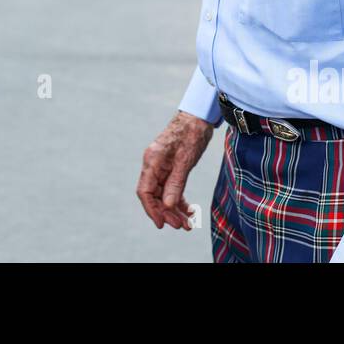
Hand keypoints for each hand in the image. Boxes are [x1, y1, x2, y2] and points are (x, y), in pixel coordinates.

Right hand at [137, 111, 214, 230]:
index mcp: (152, 161)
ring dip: (174, 210)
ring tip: (187, 224)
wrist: (198, 117)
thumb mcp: (185, 161)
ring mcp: (162, 166)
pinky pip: (171, 188)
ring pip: (163, 194)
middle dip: (166, 213)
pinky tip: (188, 210)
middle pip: (153, 196)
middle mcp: (154, 165)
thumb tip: (166, 206)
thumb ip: (175, 183)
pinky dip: (178, 200)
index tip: (162, 224)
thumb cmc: (191, 134)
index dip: (151, 210)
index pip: (144, 191)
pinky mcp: (171, 167)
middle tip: (180, 226)